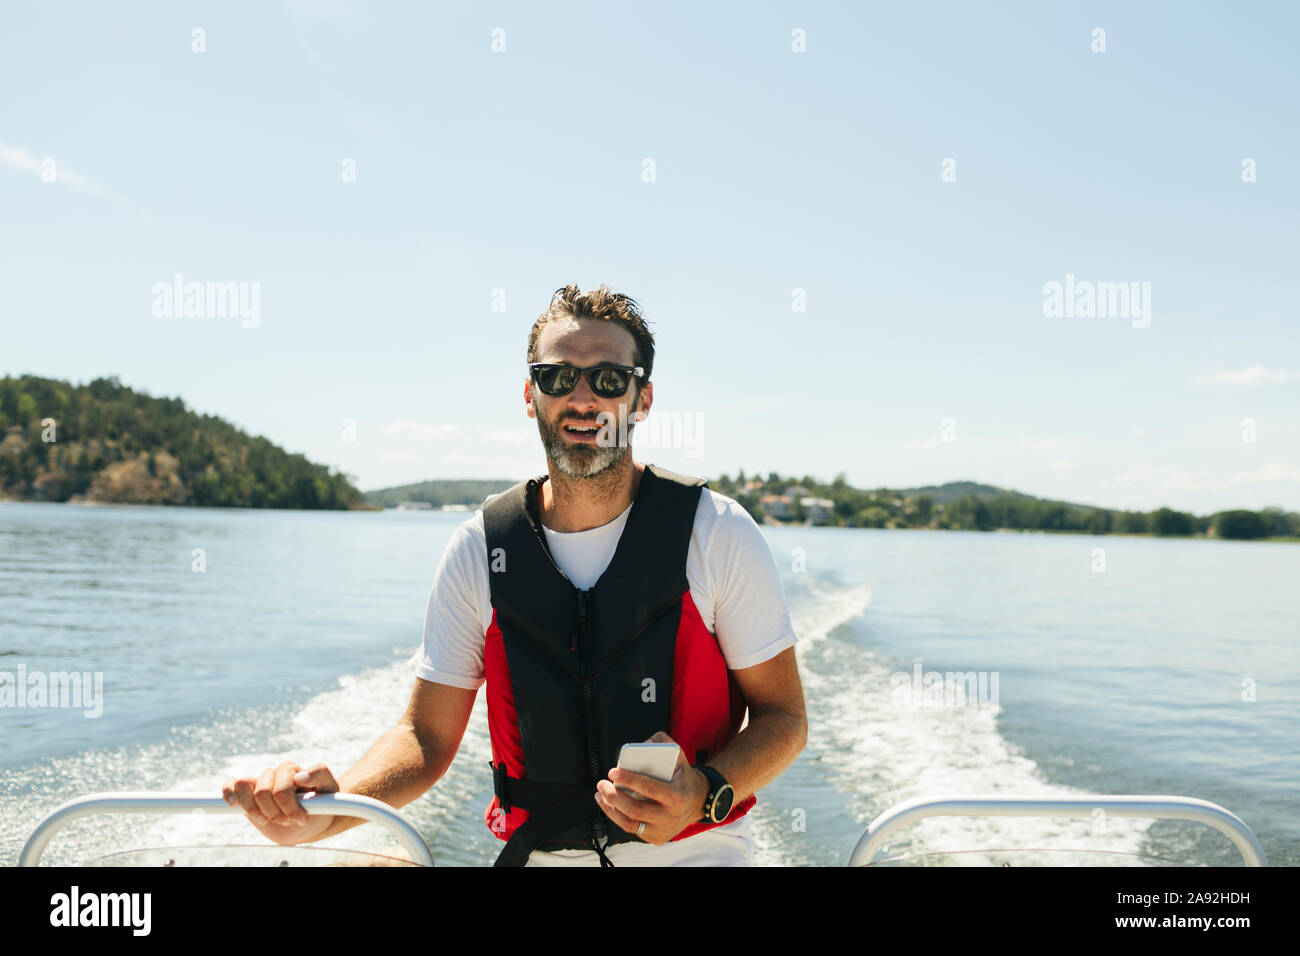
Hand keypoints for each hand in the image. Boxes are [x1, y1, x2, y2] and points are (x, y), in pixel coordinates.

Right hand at [222, 761, 339, 845]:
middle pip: (262, 792)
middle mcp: (275, 773)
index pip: (282, 788)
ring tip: (269, 819)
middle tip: (288, 820)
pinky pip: (231, 784)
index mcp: (293, 771)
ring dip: (256, 810)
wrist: (310, 821)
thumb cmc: (321, 805)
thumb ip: (320, 776)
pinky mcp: (248, 792)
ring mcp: (261, 782)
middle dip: (275, 813)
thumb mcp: (330, 791)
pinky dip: (229, 793)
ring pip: (244, 786)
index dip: (289, 807)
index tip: (302, 818)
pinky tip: (233, 804)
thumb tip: (300, 776)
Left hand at [593, 732, 708, 845]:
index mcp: (676, 795)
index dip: (629, 780)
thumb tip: (642, 743)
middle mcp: (670, 816)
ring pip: (630, 824)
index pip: (649, 788)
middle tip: (602, 784)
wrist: (699, 802)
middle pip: (635, 809)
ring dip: (610, 809)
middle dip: (614, 796)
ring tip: (600, 795)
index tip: (613, 772)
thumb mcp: (680, 757)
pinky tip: (610, 807)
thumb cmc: (684, 778)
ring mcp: (663, 830)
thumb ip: (663, 743)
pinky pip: (632, 830)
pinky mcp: (657, 837)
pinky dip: (617, 818)